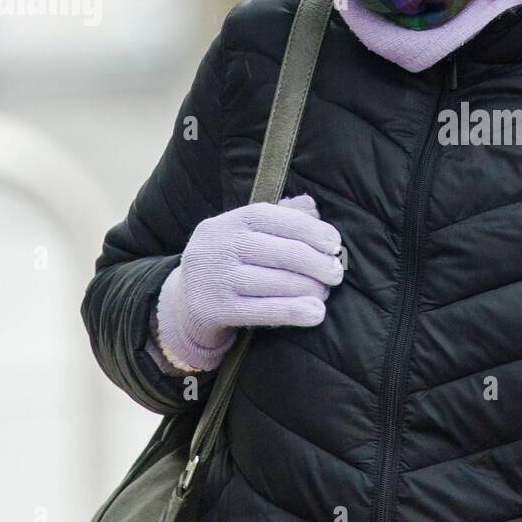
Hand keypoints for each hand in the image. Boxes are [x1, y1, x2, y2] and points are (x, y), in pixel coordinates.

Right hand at [156, 193, 343, 371]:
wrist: (184, 302)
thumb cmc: (229, 262)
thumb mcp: (245, 234)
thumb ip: (279, 217)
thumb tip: (314, 208)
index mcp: (227, 222)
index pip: (273, 218)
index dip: (309, 229)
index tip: (334, 243)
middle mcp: (217, 246)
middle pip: (280, 252)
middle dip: (317, 263)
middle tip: (337, 273)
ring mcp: (213, 279)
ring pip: (275, 282)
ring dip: (310, 288)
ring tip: (326, 292)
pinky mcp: (213, 309)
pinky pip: (263, 310)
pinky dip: (295, 312)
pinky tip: (316, 313)